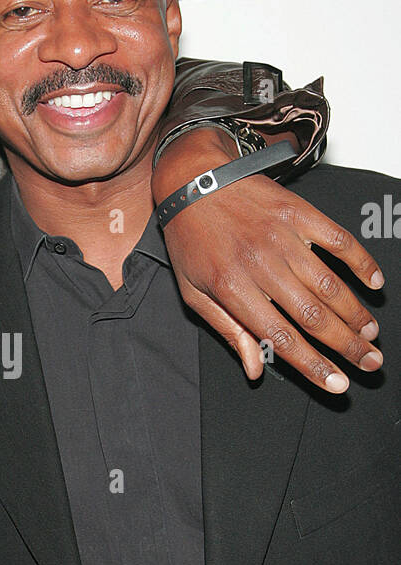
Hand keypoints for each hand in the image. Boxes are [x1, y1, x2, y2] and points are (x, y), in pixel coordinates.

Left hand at [153, 129, 383, 392]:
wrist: (192, 179)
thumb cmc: (190, 239)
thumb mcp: (194, 292)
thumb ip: (228, 331)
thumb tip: (255, 370)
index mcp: (232, 289)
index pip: (281, 338)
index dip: (313, 365)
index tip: (338, 384)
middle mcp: (261, 265)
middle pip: (313, 316)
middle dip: (346, 346)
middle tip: (370, 363)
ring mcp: (282, 237)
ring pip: (330, 284)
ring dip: (356, 313)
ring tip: (370, 334)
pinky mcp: (298, 212)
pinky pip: (338, 240)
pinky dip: (361, 262)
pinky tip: (374, 283)